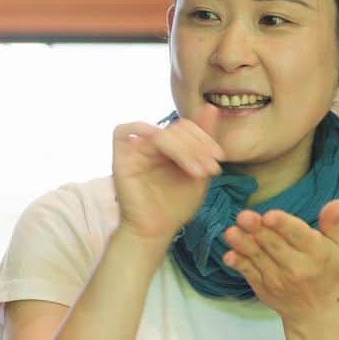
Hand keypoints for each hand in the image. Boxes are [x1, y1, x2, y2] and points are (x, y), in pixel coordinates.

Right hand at [111, 105, 223, 246]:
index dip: (204, 137)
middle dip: (198, 146)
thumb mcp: (199, 172)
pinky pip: (123, 131)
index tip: (218, 160)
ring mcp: (135, 151)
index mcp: (169, 148)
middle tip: (211, 169)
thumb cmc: (175, 207)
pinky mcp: (120, 159)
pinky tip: (162, 149)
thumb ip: (204, 141)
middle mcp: (151, 146)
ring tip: (199, 173)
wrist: (156, 232)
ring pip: (161, 133)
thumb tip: (210, 107)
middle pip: (176, 128)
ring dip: (185, 151)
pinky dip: (141, 129)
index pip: (186, 127)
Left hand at [221, 199, 338, 322]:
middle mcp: (297, 267)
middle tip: (244, 216)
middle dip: (258, 230)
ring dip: (243, 245)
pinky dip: (239, 264)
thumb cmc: (328, 270)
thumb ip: (335, 224)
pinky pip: (249, 274)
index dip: (283, 225)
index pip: (299, 236)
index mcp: (317, 253)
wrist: (315, 309)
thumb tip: (338, 203)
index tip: (269, 215)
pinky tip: (229, 255)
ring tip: (231, 232)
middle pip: (275, 245)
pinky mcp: (263, 287)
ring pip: (259, 258)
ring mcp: (278, 279)